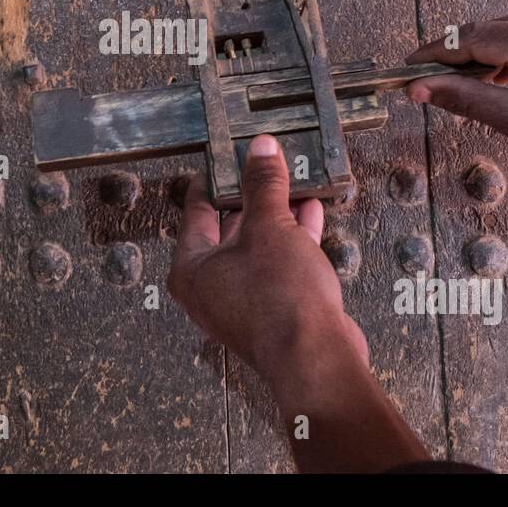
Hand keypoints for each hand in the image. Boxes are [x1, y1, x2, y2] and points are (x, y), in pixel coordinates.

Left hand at [170, 134, 427, 471]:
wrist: (316, 358)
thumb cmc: (279, 297)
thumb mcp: (270, 226)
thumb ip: (264, 185)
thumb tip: (261, 148)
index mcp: (192, 266)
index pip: (198, 208)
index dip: (217, 176)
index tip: (232, 153)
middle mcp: (210, 286)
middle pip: (228, 226)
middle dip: (252, 194)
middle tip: (265, 162)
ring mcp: (242, 301)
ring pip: (257, 244)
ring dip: (277, 213)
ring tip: (292, 180)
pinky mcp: (272, 310)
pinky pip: (278, 263)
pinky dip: (292, 237)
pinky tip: (311, 210)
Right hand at [405, 0, 507, 199]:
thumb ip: (466, 99)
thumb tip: (419, 89)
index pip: (471, 40)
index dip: (433, 57)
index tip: (404, 69)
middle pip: (483, 32)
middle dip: (457, 61)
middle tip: (429, 89)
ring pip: (498, 30)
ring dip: (481, 58)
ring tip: (481, 93)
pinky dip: (504, 53)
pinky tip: (505, 80)